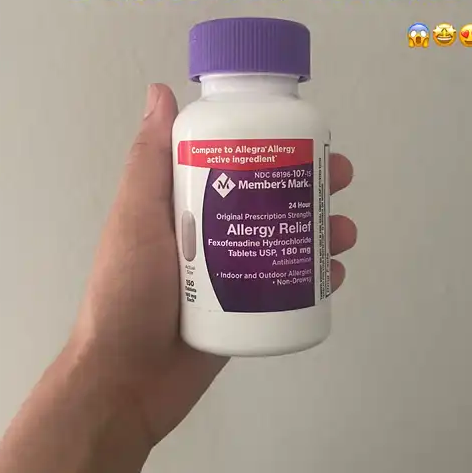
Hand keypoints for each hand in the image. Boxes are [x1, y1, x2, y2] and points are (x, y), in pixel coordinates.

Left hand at [69, 84, 355, 447]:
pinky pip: (289, 288)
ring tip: (344, 233)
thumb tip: (161, 90)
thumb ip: (150, 159)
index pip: (235, 161)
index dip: (274, 145)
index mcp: (185, 205)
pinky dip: (316, 278)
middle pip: (270, 198)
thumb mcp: (135, 217)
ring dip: (323, 231)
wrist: (127, 382)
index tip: (304, 134)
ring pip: (286, 241)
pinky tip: (335, 275)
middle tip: (339, 180)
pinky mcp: (247, 312)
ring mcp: (232, 275)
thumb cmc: (127, 294)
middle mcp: (213, 233)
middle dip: (310, 185)